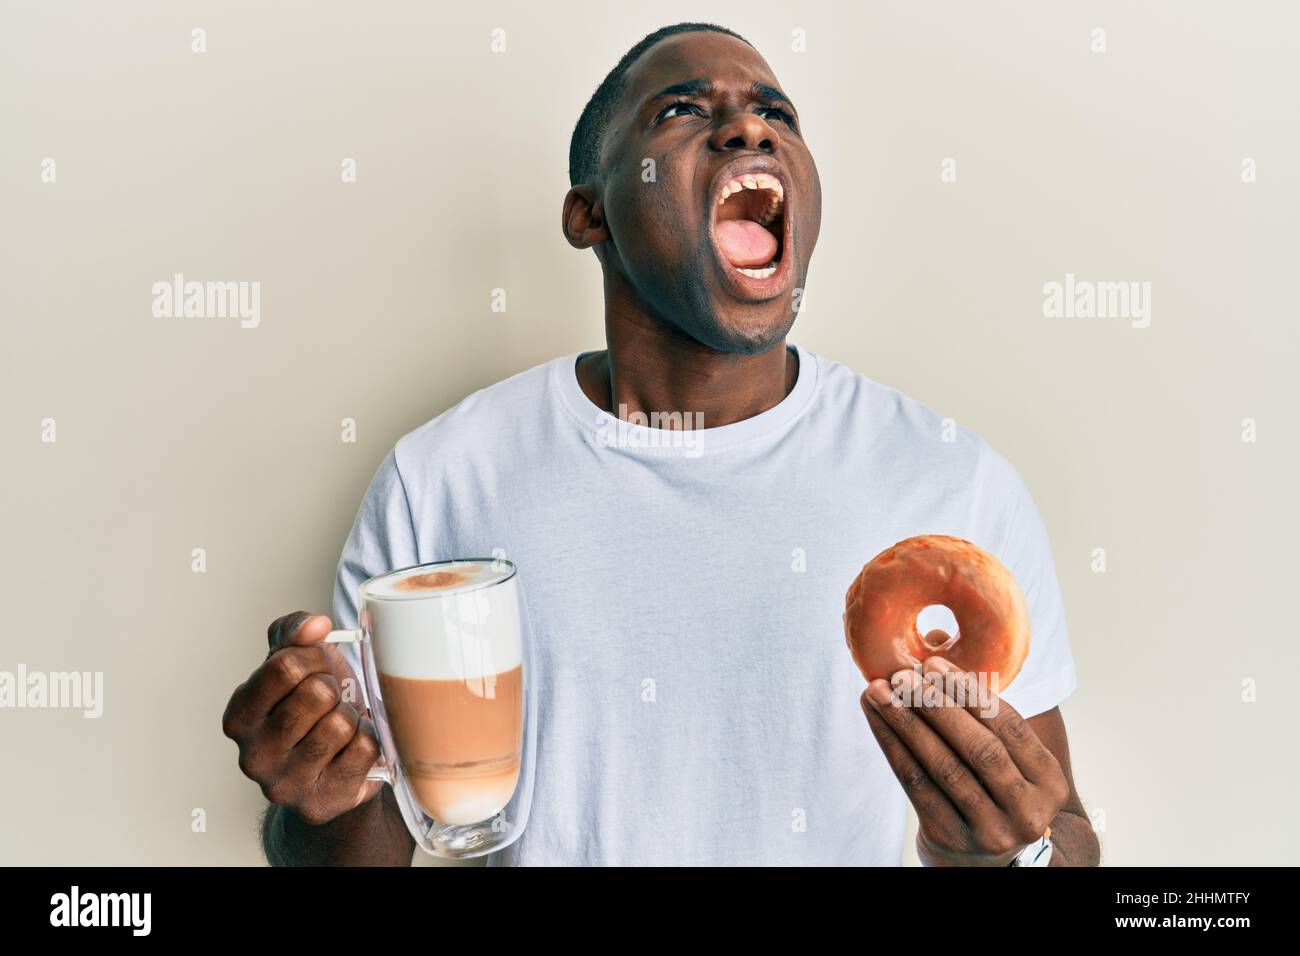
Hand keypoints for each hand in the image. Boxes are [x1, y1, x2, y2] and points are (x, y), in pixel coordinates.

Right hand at [222, 612, 383, 824]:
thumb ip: (294, 632)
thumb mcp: (297, 663)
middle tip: (330, 702)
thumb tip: (316, 624)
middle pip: (317, 693)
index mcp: (239, 716)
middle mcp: (253, 756)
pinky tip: (351, 750)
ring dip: (351, 717)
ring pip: (341, 724)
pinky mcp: (320, 803)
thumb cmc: (314, 709)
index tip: (317, 668)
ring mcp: (285, 784)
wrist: (332, 768)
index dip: (315, 658)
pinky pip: (365, 749)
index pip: (285, 666)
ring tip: (339, 727)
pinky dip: (368, 741)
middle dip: (334, 689)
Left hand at [861, 655, 1069, 865]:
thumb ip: (983, 710)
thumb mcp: (1013, 760)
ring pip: (941, 766)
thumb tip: (935, 639)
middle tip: (903, 675)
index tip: (934, 663)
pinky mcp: (949, 839)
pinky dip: (892, 746)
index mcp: (1048, 782)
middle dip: (936, 706)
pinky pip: (915, 784)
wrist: (992, 862)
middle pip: (977, 749)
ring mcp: (988, 830)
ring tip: (878, 690)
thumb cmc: (998, 790)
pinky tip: (876, 719)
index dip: (970, 693)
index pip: (1009, 728)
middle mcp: (1025, 810)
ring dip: (905, 723)